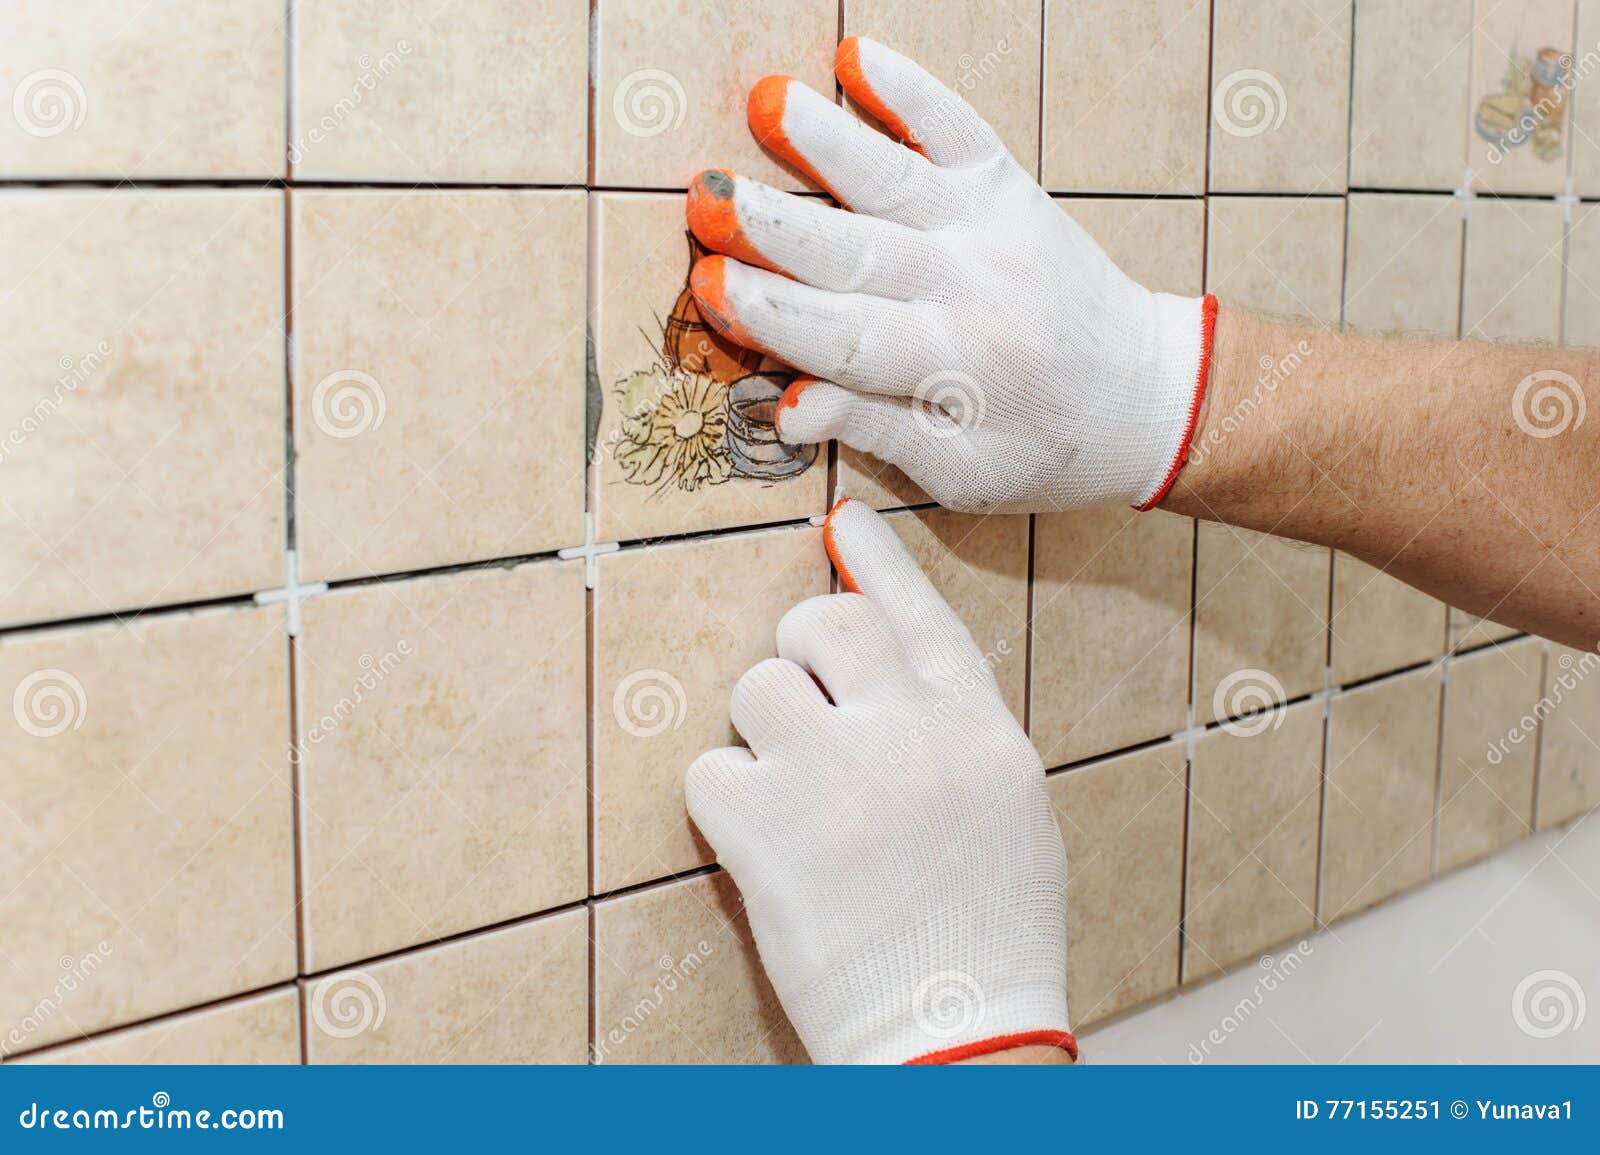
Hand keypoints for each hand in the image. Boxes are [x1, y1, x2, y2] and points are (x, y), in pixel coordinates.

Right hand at [684, 37, 1216, 512]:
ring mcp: (990, 232)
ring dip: (832, 142)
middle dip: (778, 227)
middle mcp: (971, 293)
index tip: (709, 286)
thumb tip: (787, 408)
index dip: (774, 316)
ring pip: (900, 183)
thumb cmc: (1044, 445)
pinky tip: (861, 56)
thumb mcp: (962, 471)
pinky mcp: (1009, 190)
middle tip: (706, 198)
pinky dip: (914, 91)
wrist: (1147, 396)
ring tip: (772, 103)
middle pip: (860, 256)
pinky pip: (959, 131)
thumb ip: (875, 431)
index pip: (848, 340)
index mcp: (955, 372)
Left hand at [684, 499, 1073, 1064]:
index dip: (879, 561)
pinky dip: (723, 803)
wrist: (953, 1031)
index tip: (843, 519)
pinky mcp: (765, 828)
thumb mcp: (1008, 810)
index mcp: (977, 728)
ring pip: (754, 688)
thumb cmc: (987, 932)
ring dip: (759, 733)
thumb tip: (894, 677)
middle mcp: (907, 732)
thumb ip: (954, 730)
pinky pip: (707, 769)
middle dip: (801, 651)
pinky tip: (760, 845)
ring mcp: (834, 774)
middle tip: (805, 707)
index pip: (919, 614)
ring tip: (789, 796)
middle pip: (821, 623)